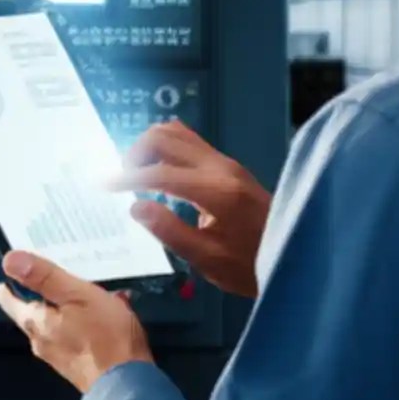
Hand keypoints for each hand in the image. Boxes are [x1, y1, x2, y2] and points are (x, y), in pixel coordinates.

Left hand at [0, 250, 152, 392]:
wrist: (129, 385)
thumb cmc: (105, 336)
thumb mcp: (77, 294)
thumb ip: (44, 277)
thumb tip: (10, 260)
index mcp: (36, 322)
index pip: (10, 300)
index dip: (10, 285)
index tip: (11, 274)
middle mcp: (41, 342)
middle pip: (33, 312)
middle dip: (43, 294)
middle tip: (54, 276)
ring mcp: (58, 357)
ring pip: (55, 324)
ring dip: (66, 308)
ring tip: (87, 293)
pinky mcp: (77, 366)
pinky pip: (71, 337)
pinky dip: (80, 323)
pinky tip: (101, 317)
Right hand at [110, 120, 271, 297]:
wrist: (296, 257)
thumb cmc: (250, 266)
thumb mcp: (208, 259)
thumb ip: (170, 231)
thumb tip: (136, 207)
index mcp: (215, 191)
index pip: (159, 174)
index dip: (126, 178)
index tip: (102, 185)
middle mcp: (220, 167)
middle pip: (164, 137)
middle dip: (135, 154)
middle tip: (123, 182)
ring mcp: (225, 162)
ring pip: (176, 133)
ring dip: (150, 148)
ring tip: (137, 176)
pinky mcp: (227, 165)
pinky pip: (189, 143)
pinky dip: (166, 150)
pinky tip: (159, 175)